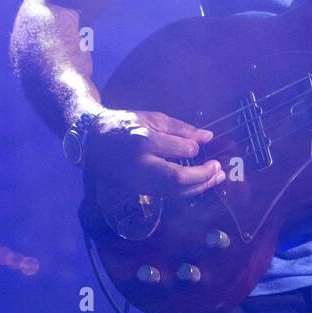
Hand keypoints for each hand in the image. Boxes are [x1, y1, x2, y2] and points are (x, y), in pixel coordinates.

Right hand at [86, 108, 223, 198]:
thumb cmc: (124, 125)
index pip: (180, 151)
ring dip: (199, 187)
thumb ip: (181, 128)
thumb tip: (208, 137)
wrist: (92, 141)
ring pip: (175, 191)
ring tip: (217, 178)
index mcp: (144, 141)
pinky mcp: (138, 190)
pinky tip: (199, 183)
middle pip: (179, 178)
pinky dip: (186, 190)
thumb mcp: (152, 118)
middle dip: (204, 176)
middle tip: (219, 168)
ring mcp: (138, 181)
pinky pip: (167, 194)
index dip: (195, 150)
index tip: (198, 146)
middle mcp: (141, 165)